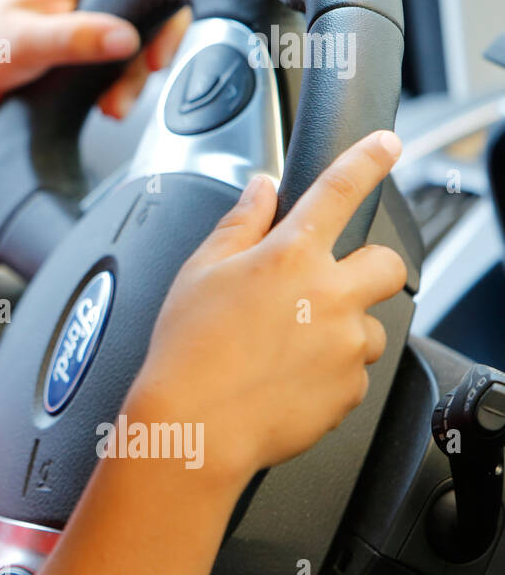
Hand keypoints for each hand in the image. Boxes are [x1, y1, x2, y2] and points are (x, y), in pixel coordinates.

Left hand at [0, 0, 190, 119]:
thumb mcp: (27, 43)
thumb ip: (76, 38)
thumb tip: (126, 38)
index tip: (172, 20)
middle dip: (157, 37)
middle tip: (148, 71)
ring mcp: (89, 6)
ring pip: (140, 29)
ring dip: (136, 71)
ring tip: (114, 106)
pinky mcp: (86, 34)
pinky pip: (122, 51)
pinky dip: (121, 79)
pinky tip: (107, 103)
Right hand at [125, 131, 408, 491]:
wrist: (195, 428)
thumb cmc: (187, 352)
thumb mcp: (198, 272)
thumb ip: (239, 224)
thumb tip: (261, 189)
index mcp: (289, 256)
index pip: (339, 190)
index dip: (368, 159)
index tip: (386, 146)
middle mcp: (330, 296)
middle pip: (387, 264)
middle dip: (367, 266)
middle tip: (328, 283)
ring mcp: (345, 346)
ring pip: (369, 324)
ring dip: (341, 327)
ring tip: (286, 347)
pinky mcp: (349, 390)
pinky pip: (353, 372)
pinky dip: (327, 372)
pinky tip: (283, 378)